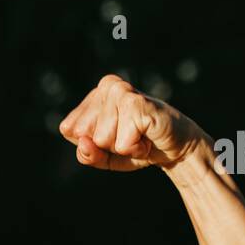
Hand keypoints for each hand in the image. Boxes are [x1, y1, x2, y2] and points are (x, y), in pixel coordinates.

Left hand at [58, 74, 205, 171]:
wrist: (175, 148)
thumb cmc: (137, 147)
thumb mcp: (104, 157)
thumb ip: (86, 154)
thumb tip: (84, 142)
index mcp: (94, 95)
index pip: (69, 129)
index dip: (91, 143)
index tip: (115, 136)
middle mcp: (106, 87)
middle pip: (83, 134)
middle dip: (106, 146)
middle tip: (129, 136)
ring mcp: (120, 91)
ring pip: (101, 139)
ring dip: (123, 147)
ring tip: (140, 135)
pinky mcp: (135, 103)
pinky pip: (121, 143)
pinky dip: (135, 149)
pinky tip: (147, 136)